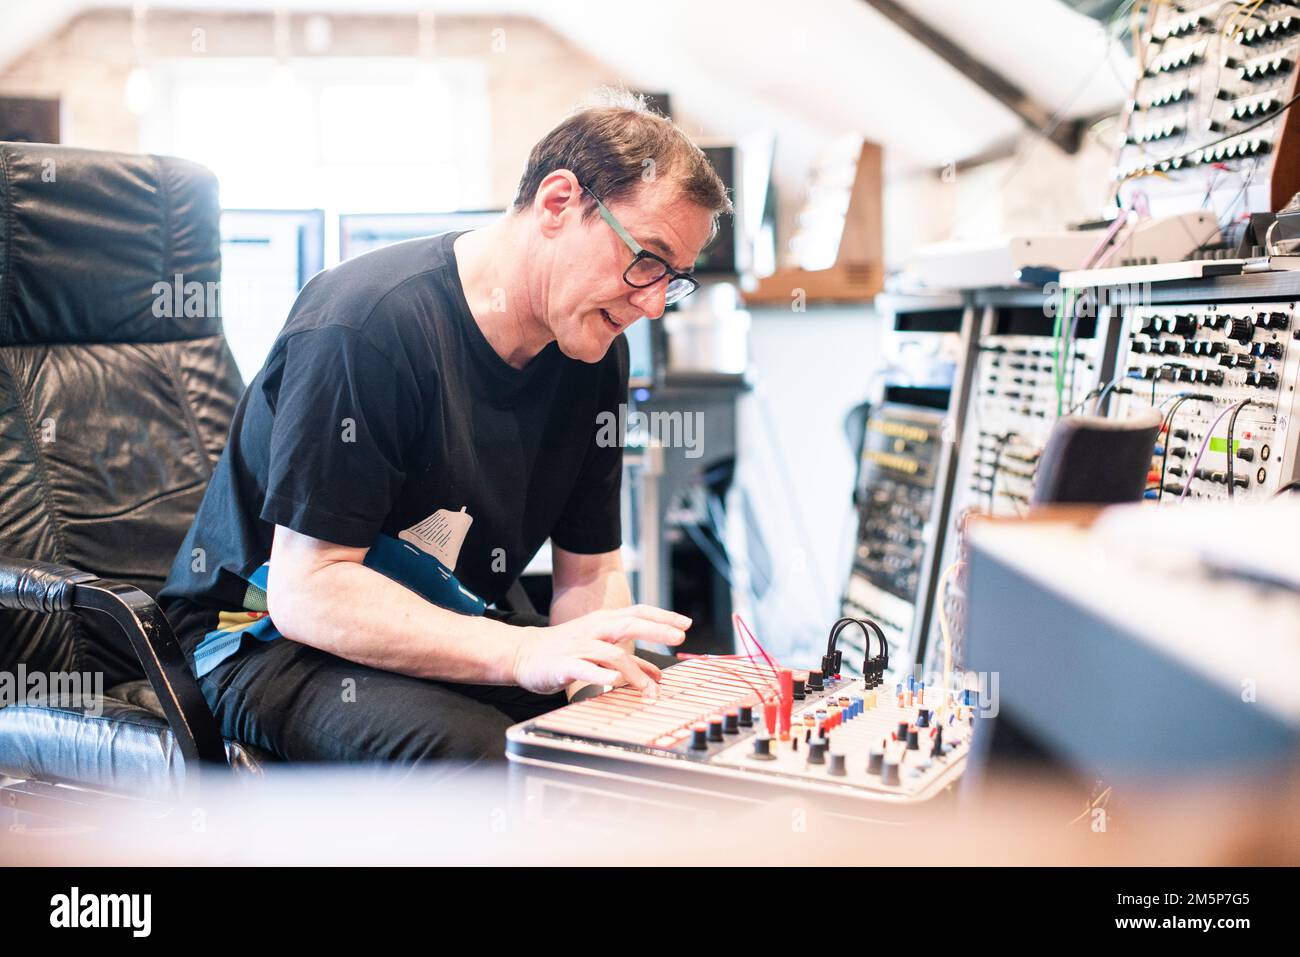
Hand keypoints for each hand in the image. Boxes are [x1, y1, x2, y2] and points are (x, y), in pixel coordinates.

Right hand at [512, 605, 689, 695]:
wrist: (524, 653)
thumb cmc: (566, 650)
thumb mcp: (601, 650)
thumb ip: (631, 661)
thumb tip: (658, 675)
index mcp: (604, 622)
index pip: (638, 612)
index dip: (662, 616)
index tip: (685, 624)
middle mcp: (594, 630)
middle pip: (629, 623)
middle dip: (656, 629)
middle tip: (678, 637)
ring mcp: (579, 646)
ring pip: (611, 652)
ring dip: (633, 671)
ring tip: (649, 689)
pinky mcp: (564, 664)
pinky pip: (585, 669)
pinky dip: (601, 676)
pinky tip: (614, 682)